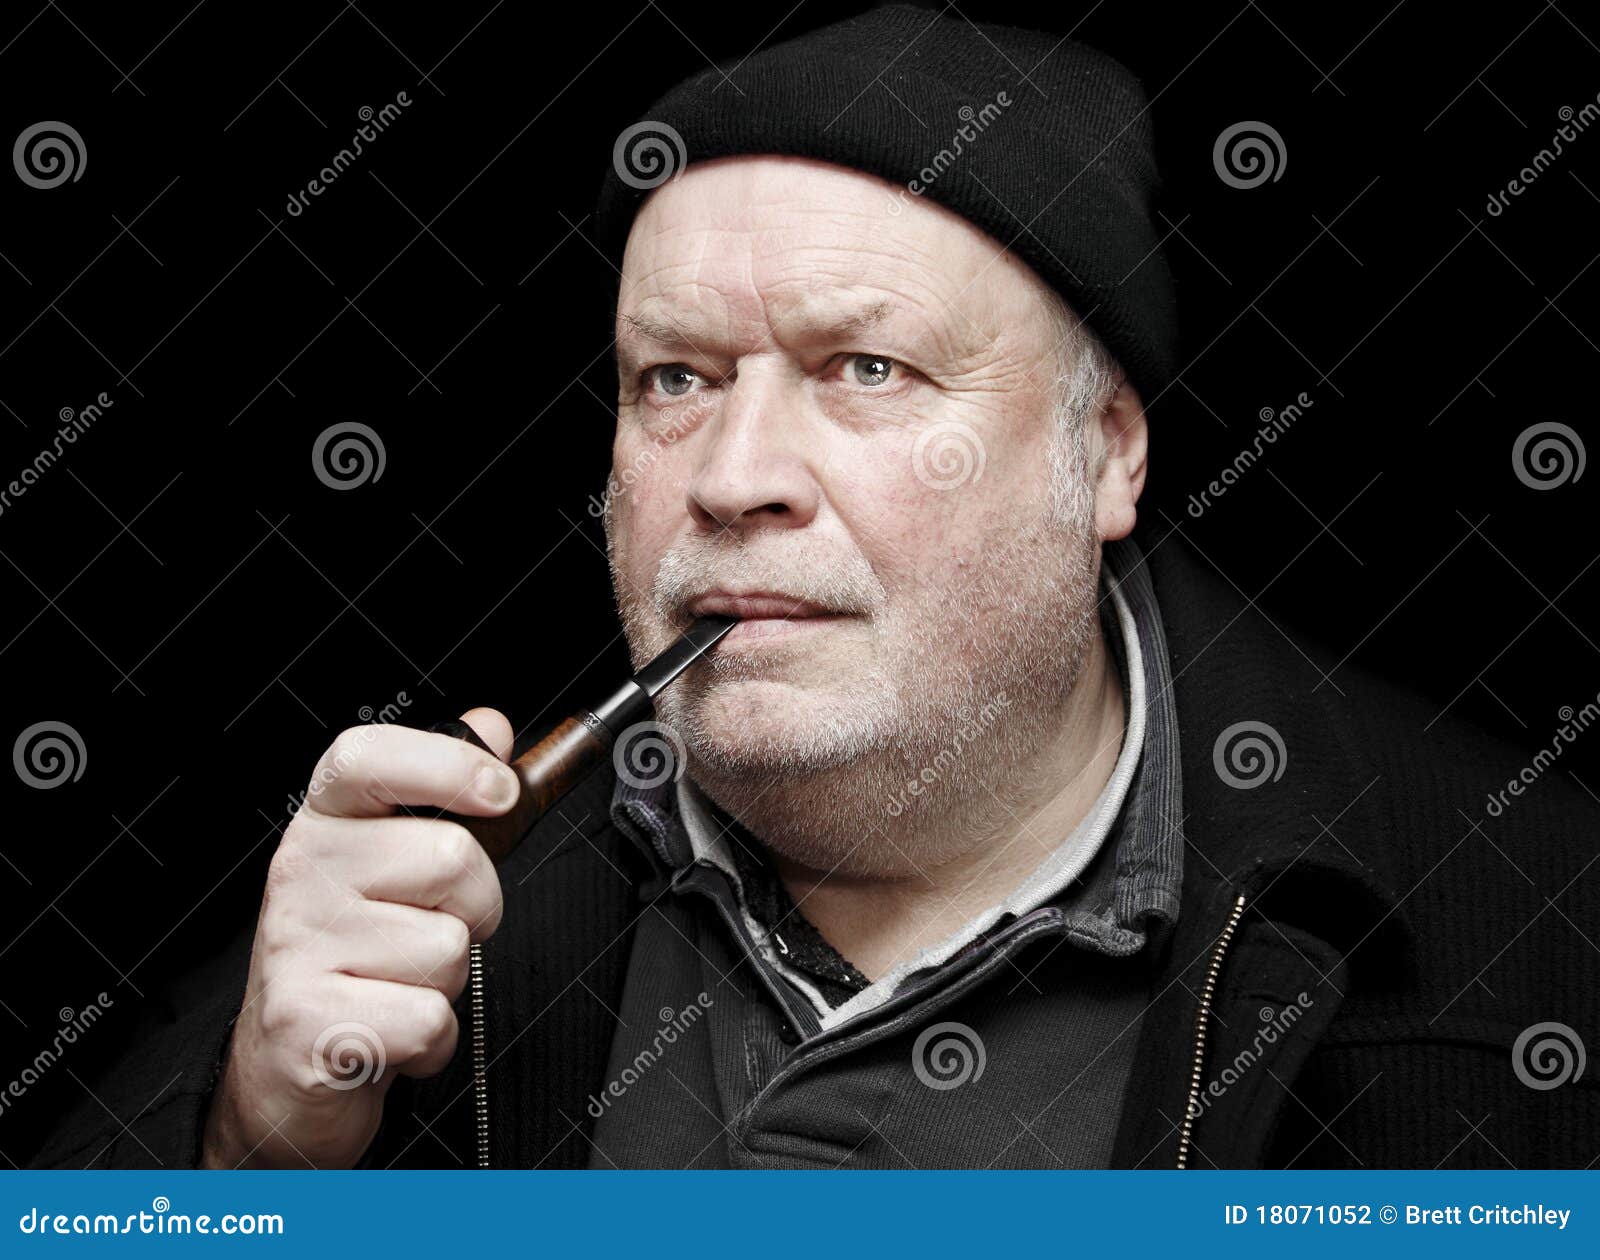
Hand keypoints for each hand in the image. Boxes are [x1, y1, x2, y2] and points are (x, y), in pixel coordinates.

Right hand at [201, 708, 512, 1168]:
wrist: (287, 1067)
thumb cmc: (354, 955)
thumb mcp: (393, 863)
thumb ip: (443, 792)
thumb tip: (490, 726)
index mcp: (326, 823)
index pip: (369, 757)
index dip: (448, 763)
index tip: (500, 790)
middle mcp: (303, 871)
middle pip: (450, 857)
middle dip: (476, 905)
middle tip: (432, 928)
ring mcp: (298, 946)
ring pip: (447, 947)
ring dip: (448, 980)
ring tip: (400, 983)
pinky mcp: (309, 1025)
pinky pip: (429, 1019)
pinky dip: (432, 1041)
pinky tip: (392, 1033)